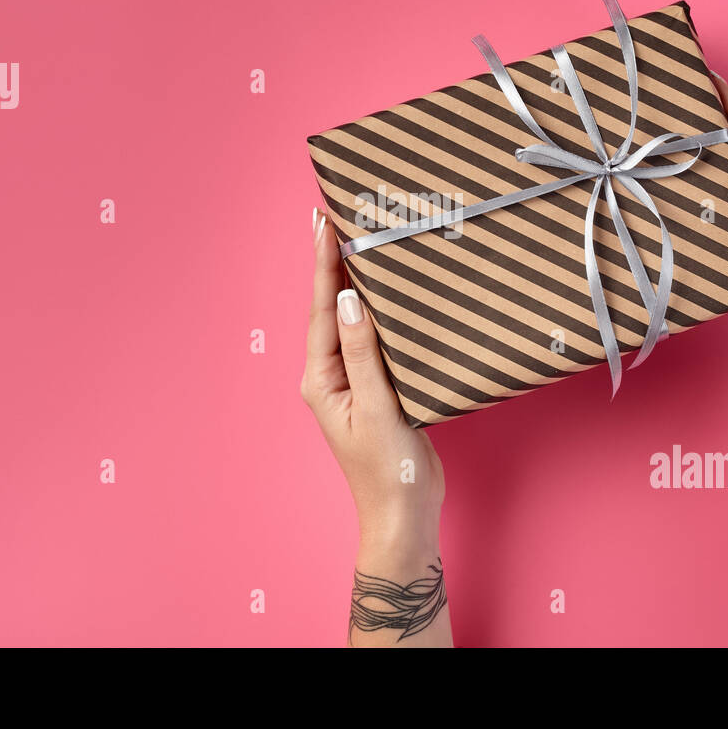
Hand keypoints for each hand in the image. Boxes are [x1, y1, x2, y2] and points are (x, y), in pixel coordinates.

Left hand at [300, 208, 444, 559]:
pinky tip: (392, 292)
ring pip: (353, 319)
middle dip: (334, 261)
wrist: (406, 514)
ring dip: (357, 281)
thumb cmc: (387, 469)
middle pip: (331, 306)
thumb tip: (348, 298)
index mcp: (321, 378)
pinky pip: (376, 338)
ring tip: (360, 238)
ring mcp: (355, 380)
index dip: (323, 262)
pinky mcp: (379, 387)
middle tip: (337, 213)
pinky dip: (382, 310)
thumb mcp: (376, 406)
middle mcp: (332, 375)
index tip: (323, 221)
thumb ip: (363, 351)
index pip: (321, 308)